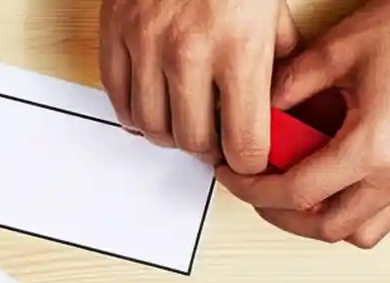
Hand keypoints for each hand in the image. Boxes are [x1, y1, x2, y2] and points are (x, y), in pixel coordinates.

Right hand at [100, 0, 299, 170]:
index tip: (249, 160)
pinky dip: (134, 115)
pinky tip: (150, 110)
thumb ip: (275, 58)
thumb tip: (272, 101)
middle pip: (192, 140)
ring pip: (151, 127)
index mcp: (237, 48)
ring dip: (169, 135)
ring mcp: (145, 46)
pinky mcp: (114, 37)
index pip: (243, 139)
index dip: (249, 160)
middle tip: (216, 141)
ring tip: (183, 126)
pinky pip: (118, 99)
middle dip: (207, 149)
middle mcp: (188, 53)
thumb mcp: (271, 8)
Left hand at [218, 0, 389, 247]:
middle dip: (280, 214)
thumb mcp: (338, 50)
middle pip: (326, 227)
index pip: (295, 193)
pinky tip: (331, 180)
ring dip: (319, 219)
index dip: (252, 189)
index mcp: (374, 148)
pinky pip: (382, 213)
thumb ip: (289, 86)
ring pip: (359, 231)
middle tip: (256, 188)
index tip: (233, 176)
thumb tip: (259, 112)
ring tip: (293, 189)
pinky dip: (350, 208)